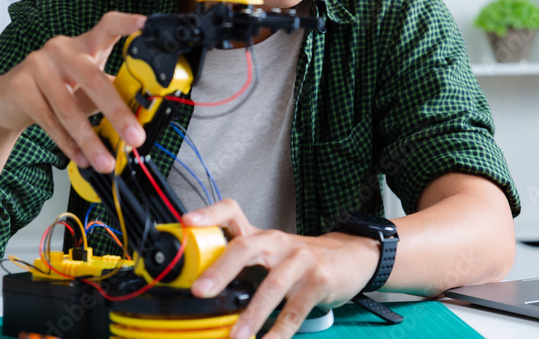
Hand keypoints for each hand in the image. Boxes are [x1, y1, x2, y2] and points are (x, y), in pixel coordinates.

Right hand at [0, 11, 145, 172]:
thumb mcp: (86, 86)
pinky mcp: (20, 86)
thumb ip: (112, 92)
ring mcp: (38, 65)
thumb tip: (142, 115)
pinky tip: (81, 157)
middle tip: (135, 137)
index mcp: (84, 45)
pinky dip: (68, 143)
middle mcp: (62, 49)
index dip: (127, 23)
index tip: (146, 24)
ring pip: (69, 109)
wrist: (5, 99)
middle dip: (117, 113)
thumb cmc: (55, 89)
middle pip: (94, 80)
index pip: (107, 26)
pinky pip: (49, 121)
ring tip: (105, 162)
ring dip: (90, 140)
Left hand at [183, 199, 380, 338]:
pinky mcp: (319, 281)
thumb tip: (201, 286)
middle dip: (221, 269)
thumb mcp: (271, 254)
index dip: (209, 214)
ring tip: (236, 336)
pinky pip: (295, 310)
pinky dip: (280, 330)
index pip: (231, 212)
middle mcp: (278, 243)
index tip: (187, 221)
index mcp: (261, 236)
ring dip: (253, 313)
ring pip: (273, 284)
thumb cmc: (302, 261)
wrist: (351, 258)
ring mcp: (301, 260)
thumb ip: (242, 264)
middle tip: (201, 291)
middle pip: (246, 246)